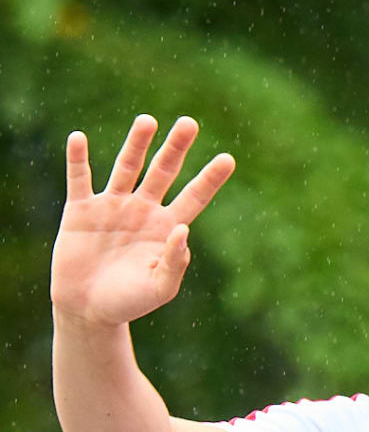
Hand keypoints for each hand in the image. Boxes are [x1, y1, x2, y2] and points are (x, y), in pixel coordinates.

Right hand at [50, 115, 234, 326]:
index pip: (193, 197)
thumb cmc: (128, 302)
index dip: (210, 179)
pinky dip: (78, 160)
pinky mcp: (80, 210)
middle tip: (189, 123)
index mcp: (165, 227)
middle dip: (176, 148)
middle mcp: (142, 210)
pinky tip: (78, 138)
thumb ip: (174, 262)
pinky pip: (79, 179)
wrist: (87, 310)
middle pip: (163, 171)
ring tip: (147, 121)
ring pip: (126, 167)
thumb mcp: (159, 288)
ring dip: (136, 144)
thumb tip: (183, 229)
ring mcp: (111, 206)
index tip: (228, 159)